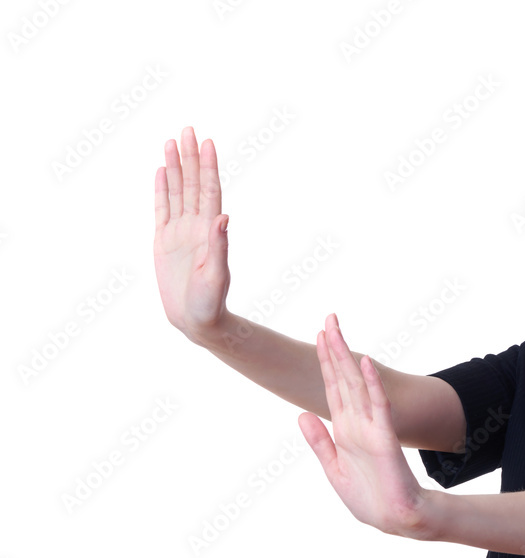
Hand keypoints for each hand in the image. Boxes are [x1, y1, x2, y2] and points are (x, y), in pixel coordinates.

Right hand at [153, 126, 231, 341]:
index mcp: (210, 232)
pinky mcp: (164, 241)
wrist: (196, 321)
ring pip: (177, 192)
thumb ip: (218, 246)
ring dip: (175, 167)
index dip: (208, 167)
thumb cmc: (210, 302)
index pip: (209, 191)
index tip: (207, 142)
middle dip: (191, 157)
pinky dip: (162, 190)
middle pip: (192, 184)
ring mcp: (179, 232)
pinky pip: (161, 209)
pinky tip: (162, 171)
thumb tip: (222, 216)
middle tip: (188, 128)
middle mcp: (196, 227)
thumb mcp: (216, 275)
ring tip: (172, 141)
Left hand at [298, 314, 434, 539]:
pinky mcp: (385, 438)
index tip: (320, 336)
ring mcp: (372, 428)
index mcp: (344, 430)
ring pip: (357, 385)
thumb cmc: (369, 499)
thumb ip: (318, 441)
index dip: (326, 362)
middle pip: (343, 379)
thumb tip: (300, 414)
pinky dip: (371, 384)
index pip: (333, 389)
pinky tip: (363, 363)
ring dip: (347, 358)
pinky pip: (377, 405)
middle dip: (334, 349)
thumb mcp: (333, 469)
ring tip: (337, 331)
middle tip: (328, 319)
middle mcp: (357, 423)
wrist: (395, 519)